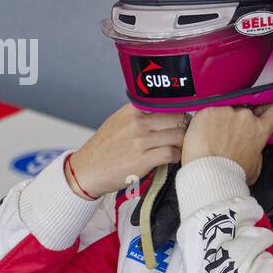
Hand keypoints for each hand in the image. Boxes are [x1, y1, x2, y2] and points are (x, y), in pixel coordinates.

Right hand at [66, 104, 187, 198]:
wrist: (87, 169)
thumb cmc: (103, 148)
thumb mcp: (118, 121)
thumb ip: (139, 113)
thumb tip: (162, 110)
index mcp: (132, 110)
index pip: (166, 102)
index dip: (178, 111)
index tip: (182, 118)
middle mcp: (137, 122)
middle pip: (177, 118)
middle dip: (185, 127)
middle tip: (185, 135)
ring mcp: (140, 141)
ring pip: (178, 136)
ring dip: (183, 143)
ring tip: (180, 148)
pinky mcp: (144, 159)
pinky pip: (172, 153)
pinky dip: (177, 157)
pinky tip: (173, 159)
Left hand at [181, 103, 272, 185]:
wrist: (211, 174)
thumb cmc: (231, 174)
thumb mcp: (255, 166)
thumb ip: (257, 150)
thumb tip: (254, 147)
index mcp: (260, 131)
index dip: (270, 109)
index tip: (263, 112)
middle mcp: (245, 117)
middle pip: (243, 110)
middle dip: (235, 120)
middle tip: (226, 135)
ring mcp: (226, 112)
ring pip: (224, 110)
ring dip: (218, 121)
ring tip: (211, 139)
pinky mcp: (208, 111)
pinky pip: (207, 112)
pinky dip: (204, 122)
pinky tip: (202, 135)